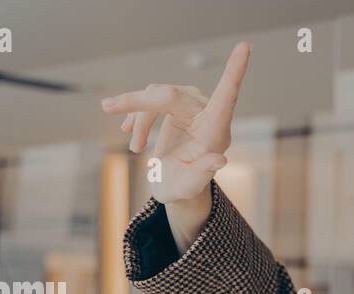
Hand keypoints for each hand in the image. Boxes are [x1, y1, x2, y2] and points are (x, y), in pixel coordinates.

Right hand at [101, 41, 250, 204]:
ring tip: (136, 147)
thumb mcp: (188, 187)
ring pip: (156, 95)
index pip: (227, 95)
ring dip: (139, 117)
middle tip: (108, 108)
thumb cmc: (183, 188)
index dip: (235, 71)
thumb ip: (201, 174)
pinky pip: (152, 97)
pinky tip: (132, 133)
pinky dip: (137, 113)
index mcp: (215, 130)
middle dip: (138, 102)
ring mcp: (192, 105)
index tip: (245, 46)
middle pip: (170, 94)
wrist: (175, 185)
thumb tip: (219, 161)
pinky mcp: (178, 103)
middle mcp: (206, 112)